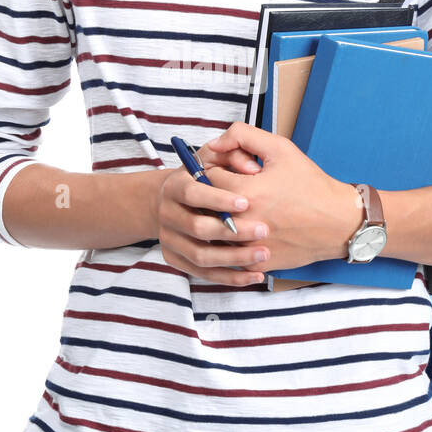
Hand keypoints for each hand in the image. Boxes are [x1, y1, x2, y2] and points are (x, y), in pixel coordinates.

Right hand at [156, 137, 268, 286]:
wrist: (179, 203)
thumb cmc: (208, 176)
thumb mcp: (217, 159)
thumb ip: (235, 154)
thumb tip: (252, 168)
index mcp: (174, 186)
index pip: (192, 194)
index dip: (218, 199)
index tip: (246, 203)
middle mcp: (167, 214)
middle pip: (197, 228)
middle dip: (232, 231)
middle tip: (263, 230)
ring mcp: (169, 240)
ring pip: (201, 256)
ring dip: (234, 258)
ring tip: (264, 254)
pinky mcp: (175, 259)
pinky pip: (203, 274)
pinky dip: (230, 278)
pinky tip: (255, 275)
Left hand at [157, 121, 362, 281]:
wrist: (338, 222)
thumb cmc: (311, 185)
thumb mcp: (280, 149)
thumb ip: (243, 136)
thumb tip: (214, 143)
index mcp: (245, 192)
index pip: (205, 177)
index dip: (215, 169)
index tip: (227, 170)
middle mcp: (243, 222)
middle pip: (205, 205)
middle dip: (213, 194)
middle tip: (229, 189)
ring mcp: (248, 246)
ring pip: (214, 232)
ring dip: (219, 219)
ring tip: (238, 209)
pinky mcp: (256, 262)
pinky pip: (230, 252)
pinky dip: (233, 241)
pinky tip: (248, 229)